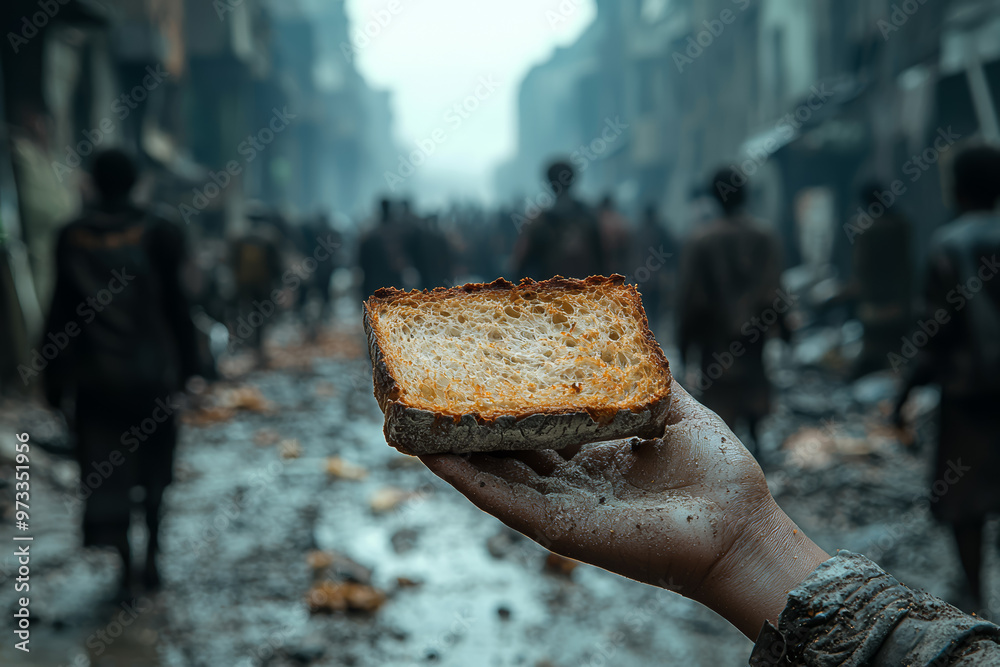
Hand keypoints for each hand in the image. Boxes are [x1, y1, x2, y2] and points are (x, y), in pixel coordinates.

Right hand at [420, 379, 828, 637]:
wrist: (739, 528)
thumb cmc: (717, 476)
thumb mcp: (676, 413)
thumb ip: (647, 383)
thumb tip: (631, 340)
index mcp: (595, 458)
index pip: (539, 427)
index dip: (509, 401)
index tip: (482, 369)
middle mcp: (570, 482)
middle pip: (507, 449)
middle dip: (470, 422)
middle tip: (434, 388)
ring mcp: (559, 505)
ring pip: (492, 473)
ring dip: (452, 447)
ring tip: (413, 415)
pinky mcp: (556, 527)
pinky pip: (500, 499)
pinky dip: (464, 477)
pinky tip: (432, 451)